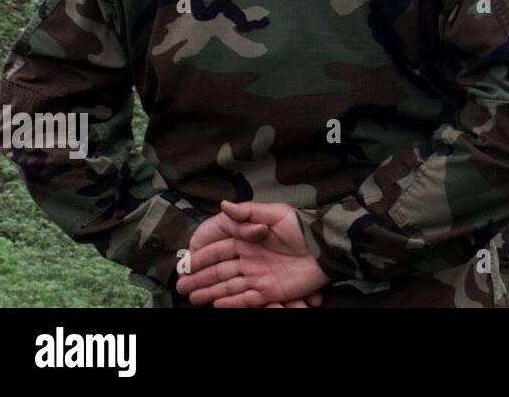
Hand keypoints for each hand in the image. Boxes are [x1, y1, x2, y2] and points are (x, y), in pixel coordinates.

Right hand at [176, 201, 328, 307]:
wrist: (326, 247)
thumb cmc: (301, 227)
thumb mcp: (276, 213)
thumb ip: (248, 212)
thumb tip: (223, 204)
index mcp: (248, 239)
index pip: (218, 249)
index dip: (201, 257)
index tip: (185, 263)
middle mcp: (249, 258)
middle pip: (219, 270)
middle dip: (200, 278)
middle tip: (182, 286)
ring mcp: (258, 275)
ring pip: (228, 286)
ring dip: (210, 292)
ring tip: (193, 298)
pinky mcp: (269, 290)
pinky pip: (245, 298)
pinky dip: (231, 302)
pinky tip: (216, 303)